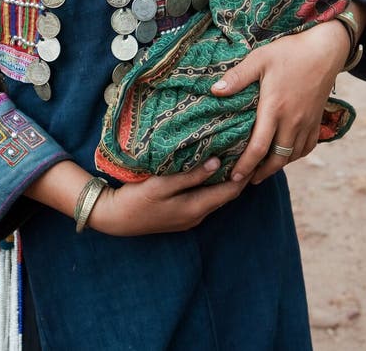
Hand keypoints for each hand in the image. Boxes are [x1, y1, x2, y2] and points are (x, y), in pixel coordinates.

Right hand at [89, 158, 243, 235]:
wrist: (114, 218)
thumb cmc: (136, 199)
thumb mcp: (161, 185)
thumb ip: (190, 176)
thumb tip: (218, 163)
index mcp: (195, 208)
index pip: (230, 191)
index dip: (243, 173)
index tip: (251, 151)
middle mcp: (197, 216)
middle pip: (226, 194)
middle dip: (237, 174)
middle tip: (244, 149)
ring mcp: (189, 217)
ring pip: (215, 196)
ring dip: (224, 179)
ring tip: (230, 154)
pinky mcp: (180, 215)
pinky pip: (204, 198)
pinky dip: (211, 184)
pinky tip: (208, 169)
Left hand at [211, 21, 349, 186]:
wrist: (325, 50)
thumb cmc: (289, 52)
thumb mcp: (259, 59)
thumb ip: (237, 77)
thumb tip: (214, 91)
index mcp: (274, 108)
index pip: (259, 147)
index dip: (246, 165)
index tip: (234, 177)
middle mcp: (292, 121)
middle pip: (277, 159)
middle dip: (260, 173)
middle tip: (244, 180)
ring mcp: (307, 122)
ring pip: (292, 155)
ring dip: (277, 166)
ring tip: (261, 170)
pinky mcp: (317, 120)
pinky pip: (307, 147)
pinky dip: (294, 156)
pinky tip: (285, 155)